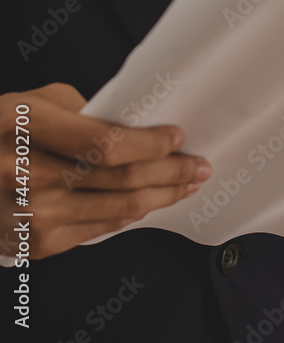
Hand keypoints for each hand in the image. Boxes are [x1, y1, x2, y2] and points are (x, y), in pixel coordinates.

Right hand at [1, 83, 209, 258]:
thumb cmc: (1, 132)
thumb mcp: (34, 103)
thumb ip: (83, 113)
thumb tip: (140, 127)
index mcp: (20, 125)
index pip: (104, 142)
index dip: (150, 143)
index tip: (178, 137)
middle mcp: (20, 173)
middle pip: (119, 179)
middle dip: (171, 172)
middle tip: (200, 165)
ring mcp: (25, 214)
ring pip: (118, 208)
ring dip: (162, 197)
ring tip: (186, 185)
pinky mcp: (32, 243)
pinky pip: (100, 229)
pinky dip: (132, 214)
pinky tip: (150, 203)